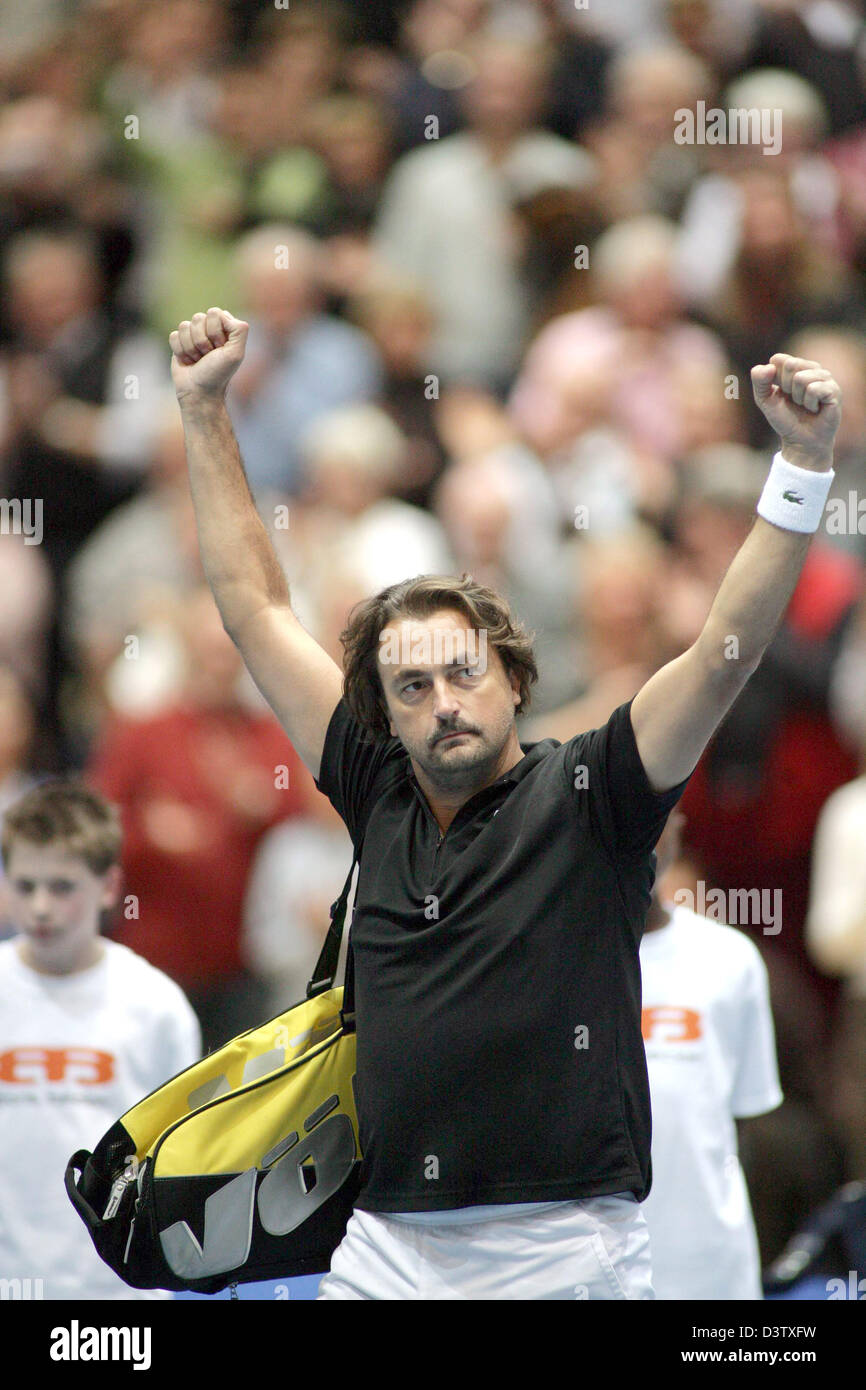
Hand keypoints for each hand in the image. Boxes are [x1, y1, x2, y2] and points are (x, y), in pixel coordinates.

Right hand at [169, 307, 248, 403]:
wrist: (199, 392)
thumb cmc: (218, 374)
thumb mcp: (236, 353)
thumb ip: (239, 330)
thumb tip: (222, 314)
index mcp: (225, 328)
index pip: (215, 313)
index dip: (215, 332)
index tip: (219, 349)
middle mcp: (209, 328)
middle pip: (198, 318)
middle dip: (202, 341)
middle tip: (208, 356)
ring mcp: (193, 335)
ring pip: (184, 326)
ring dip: (191, 348)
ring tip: (198, 360)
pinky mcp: (179, 342)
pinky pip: (174, 335)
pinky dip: (180, 351)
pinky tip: (188, 361)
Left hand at [751, 353, 840, 470]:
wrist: (800, 441)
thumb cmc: (785, 418)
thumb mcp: (764, 399)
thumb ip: (759, 381)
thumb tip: (768, 366)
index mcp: (796, 366)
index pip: (778, 359)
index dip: (774, 379)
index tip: (780, 393)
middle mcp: (812, 368)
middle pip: (790, 365)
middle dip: (786, 388)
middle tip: (794, 401)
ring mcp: (825, 378)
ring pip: (801, 377)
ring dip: (798, 398)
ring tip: (804, 405)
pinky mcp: (834, 390)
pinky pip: (814, 389)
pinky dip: (809, 403)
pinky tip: (815, 409)